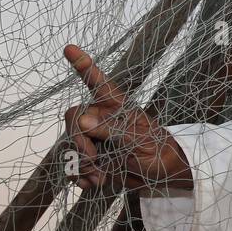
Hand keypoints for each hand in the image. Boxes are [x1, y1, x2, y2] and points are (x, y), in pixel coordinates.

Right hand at [62, 44, 192, 194]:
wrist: (162, 174)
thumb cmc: (158, 150)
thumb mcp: (140, 139)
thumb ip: (112, 129)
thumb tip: (82, 120)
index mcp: (116, 106)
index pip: (98, 82)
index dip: (84, 65)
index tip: (70, 48)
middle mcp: (100, 118)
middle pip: (72, 118)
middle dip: (78, 141)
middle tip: (94, 159)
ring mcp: (93, 138)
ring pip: (70, 145)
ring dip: (81, 164)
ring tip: (101, 175)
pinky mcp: (90, 158)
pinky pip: (72, 165)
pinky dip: (80, 176)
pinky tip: (93, 182)